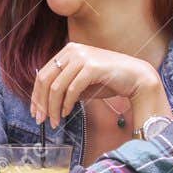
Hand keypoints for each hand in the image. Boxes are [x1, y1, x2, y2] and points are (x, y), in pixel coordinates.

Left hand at [29, 43, 164, 128]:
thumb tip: (44, 103)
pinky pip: (72, 89)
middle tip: (40, 120)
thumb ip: (65, 88)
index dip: (36, 95)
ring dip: (53, 107)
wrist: (137, 77)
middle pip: (46, 80)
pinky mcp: (92, 67)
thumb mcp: (82, 83)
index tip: (35, 112)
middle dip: (41, 103)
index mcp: (68, 51)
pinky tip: (66, 113)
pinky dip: (66, 104)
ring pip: (57, 86)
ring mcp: (82, 57)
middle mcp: (73, 50)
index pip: (43, 74)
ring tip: (55, 121)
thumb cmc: (110, 81)